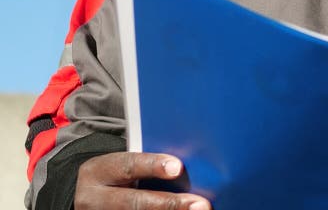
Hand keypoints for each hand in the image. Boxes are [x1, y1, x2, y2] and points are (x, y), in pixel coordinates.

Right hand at [75, 151, 211, 209]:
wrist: (86, 197)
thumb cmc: (115, 176)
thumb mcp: (120, 165)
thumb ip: (145, 164)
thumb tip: (183, 166)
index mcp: (98, 172)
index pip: (128, 165)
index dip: (153, 165)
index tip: (178, 167)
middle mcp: (94, 200)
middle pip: (134, 202)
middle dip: (169, 204)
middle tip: (199, 205)